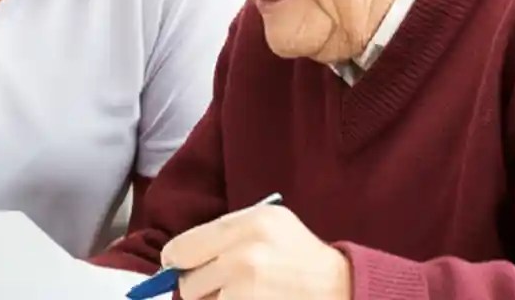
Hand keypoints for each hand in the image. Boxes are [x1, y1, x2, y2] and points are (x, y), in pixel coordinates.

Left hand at [160, 204, 350, 299]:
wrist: (340, 286)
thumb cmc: (299, 254)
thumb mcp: (267, 222)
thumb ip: (223, 234)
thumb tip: (174, 259)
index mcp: (247, 223)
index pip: (181, 249)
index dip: (176, 262)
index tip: (181, 268)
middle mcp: (244, 255)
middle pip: (188, 283)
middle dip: (199, 288)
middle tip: (223, 284)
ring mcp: (248, 289)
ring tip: (246, 293)